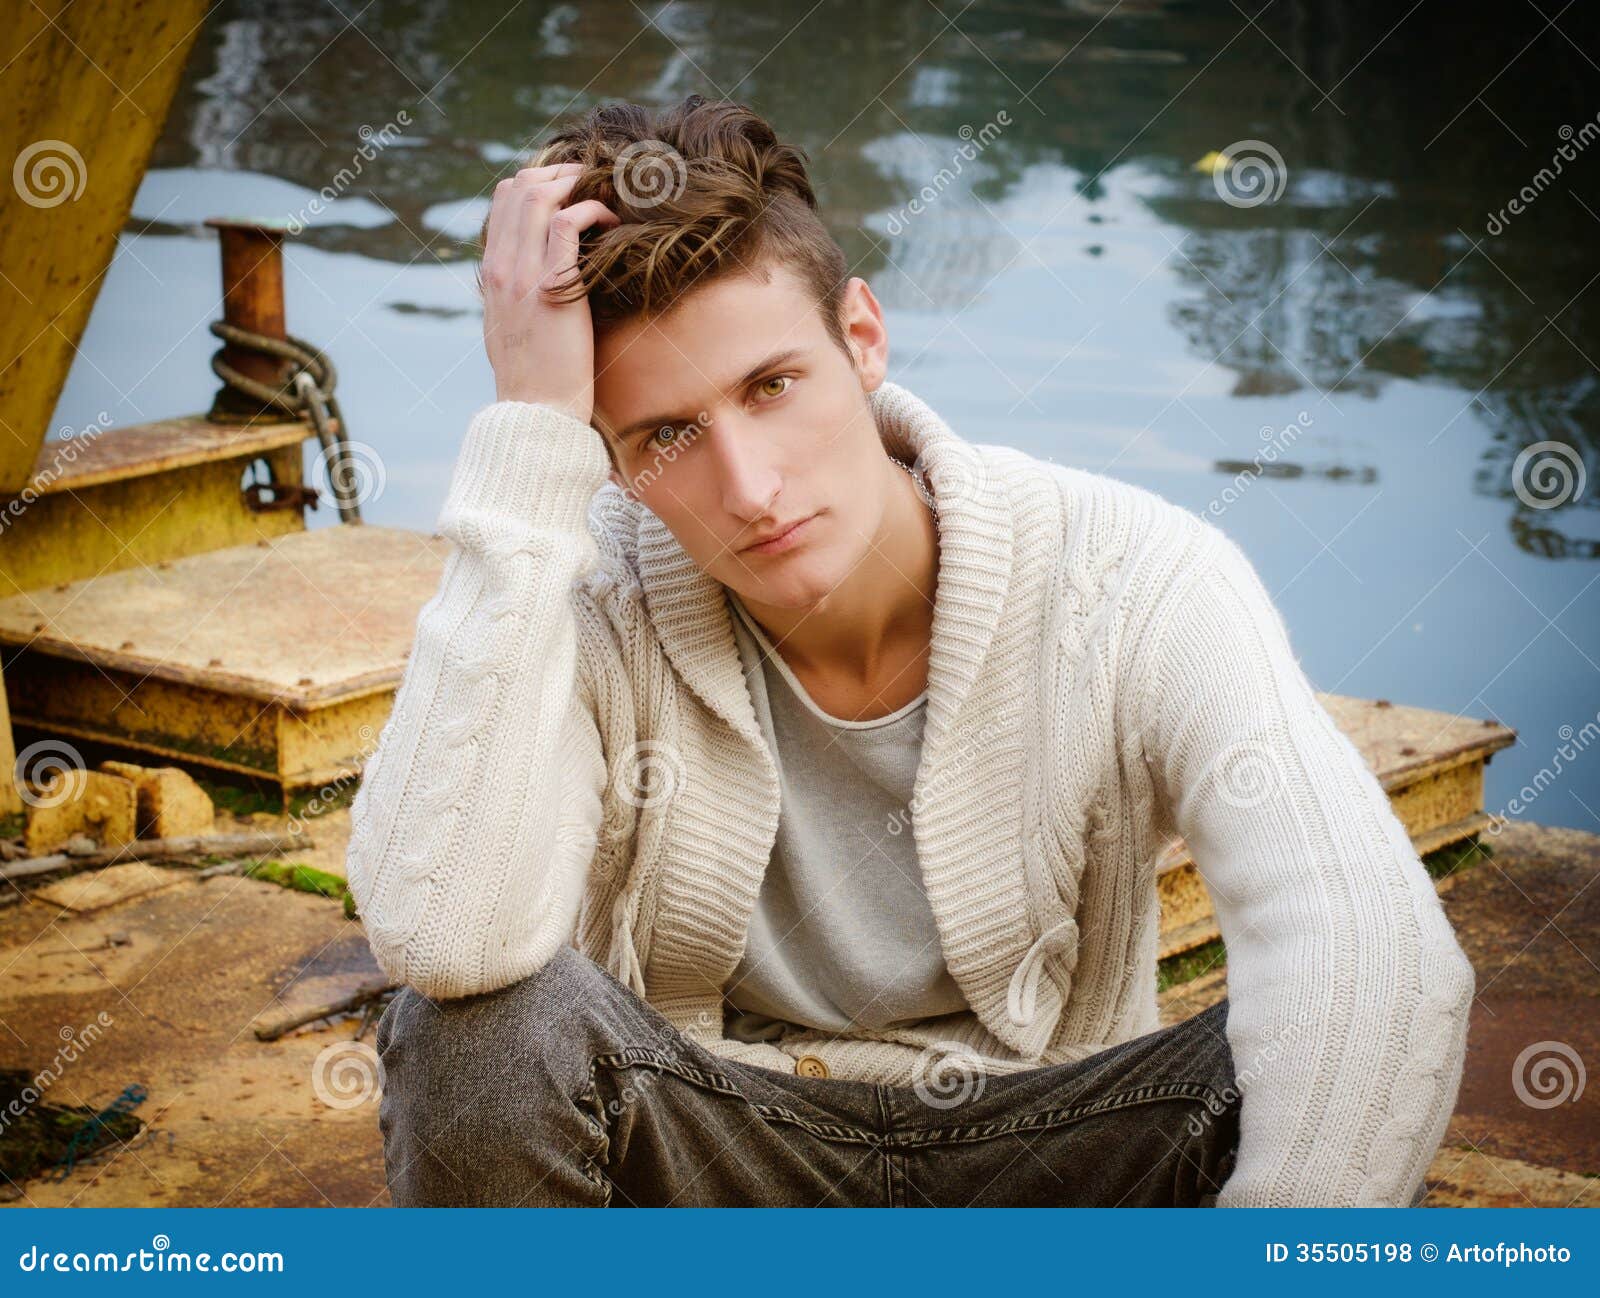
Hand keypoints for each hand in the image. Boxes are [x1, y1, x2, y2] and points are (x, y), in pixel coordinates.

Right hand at [480, 162, 619, 420]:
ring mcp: (523, 275)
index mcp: (492, 272)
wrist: (537, 411)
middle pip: (520, 185)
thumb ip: (514, 296)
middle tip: (593, 183)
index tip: (571, 190)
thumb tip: (528, 280)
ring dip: (576, 184)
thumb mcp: (511, 328)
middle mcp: (502, 266)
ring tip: (604, 195)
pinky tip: (611, 224)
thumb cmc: (534, 378)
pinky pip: (567, 223)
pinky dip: (592, 210)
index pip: (503, 198)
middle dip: (560, 173)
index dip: (539, 181)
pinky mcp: (553, 288)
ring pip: (538, 194)